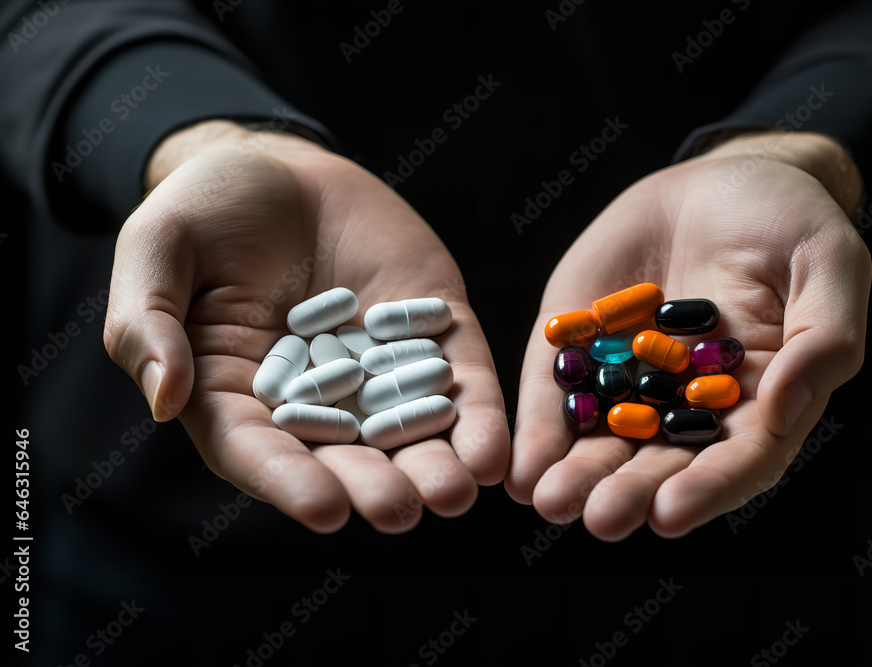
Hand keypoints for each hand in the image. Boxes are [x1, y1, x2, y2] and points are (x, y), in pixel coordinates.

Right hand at [104, 121, 508, 532]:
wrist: (280, 167)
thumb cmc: (203, 210)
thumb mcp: (156, 251)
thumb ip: (147, 323)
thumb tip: (163, 400)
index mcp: (237, 392)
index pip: (261, 450)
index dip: (290, 482)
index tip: (325, 511)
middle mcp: (315, 396)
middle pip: (344, 453)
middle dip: (375, 484)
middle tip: (403, 511)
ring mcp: (378, 366)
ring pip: (408, 428)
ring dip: (435, 464)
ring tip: (457, 491)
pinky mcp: (432, 331)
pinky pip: (459, 379)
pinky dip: (478, 416)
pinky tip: (494, 451)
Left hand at [507, 131, 869, 538]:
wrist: (723, 178)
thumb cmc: (792, 223)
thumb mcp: (830, 265)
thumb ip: (824, 338)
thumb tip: (783, 408)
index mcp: (757, 398)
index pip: (737, 459)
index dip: (706, 490)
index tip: (670, 515)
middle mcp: (688, 402)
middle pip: (659, 461)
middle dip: (628, 491)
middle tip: (598, 518)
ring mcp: (629, 374)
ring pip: (601, 438)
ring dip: (576, 474)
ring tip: (552, 500)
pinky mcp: (581, 342)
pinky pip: (556, 388)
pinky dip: (538, 426)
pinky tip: (519, 464)